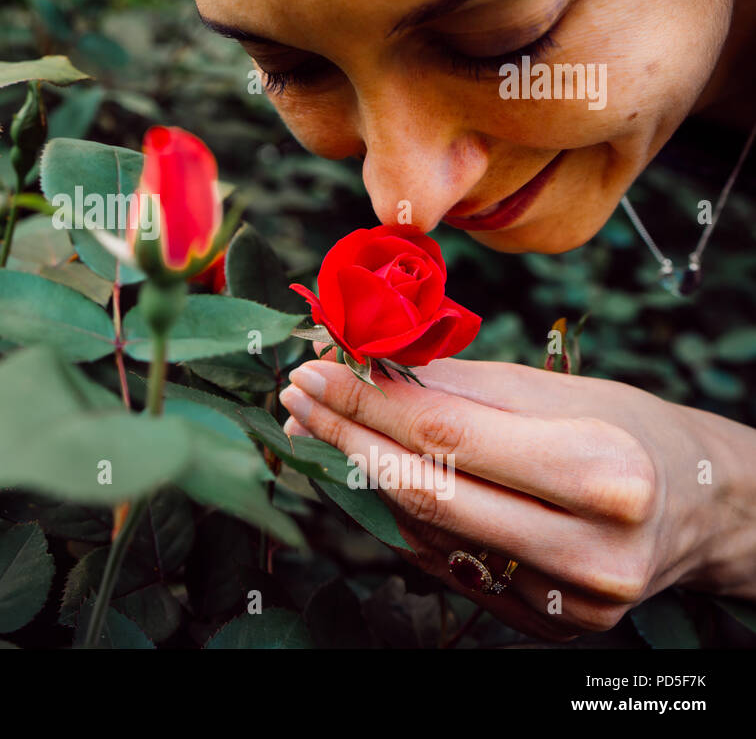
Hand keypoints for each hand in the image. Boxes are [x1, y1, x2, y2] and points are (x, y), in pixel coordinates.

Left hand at [279, 354, 755, 640]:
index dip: (367, 402)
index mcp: (602, 472)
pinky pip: (448, 564)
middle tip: (296, 399)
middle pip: (428, 492)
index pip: (448, 436)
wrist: (699, 510)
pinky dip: (403, 517)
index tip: (312, 369)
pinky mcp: (549, 626)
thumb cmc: (624, 430)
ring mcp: (568, 601)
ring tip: (324, 431)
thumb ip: (450, 384)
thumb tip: (351, 369)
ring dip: (364, 478)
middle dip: (347, 439)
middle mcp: (590, 549)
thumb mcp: (551, 389)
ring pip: (427, 534)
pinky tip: (376, 478)